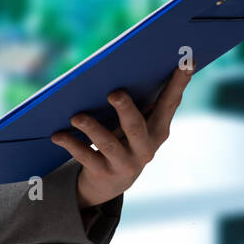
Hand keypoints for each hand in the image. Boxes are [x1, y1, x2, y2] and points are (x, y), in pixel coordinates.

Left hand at [49, 64, 193, 208]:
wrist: (111, 183)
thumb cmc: (125, 139)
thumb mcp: (137, 125)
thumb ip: (141, 102)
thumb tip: (131, 64)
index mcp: (158, 130)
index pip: (170, 103)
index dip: (178, 83)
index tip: (186, 61)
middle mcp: (145, 148)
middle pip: (136, 126)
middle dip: (126, 109)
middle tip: (114, 93)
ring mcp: (125, 163)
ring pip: (108, 143)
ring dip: (92, 128)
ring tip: (76, 117)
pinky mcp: (104, 173)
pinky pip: (86, 157)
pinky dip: (71, 144)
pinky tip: (58, 135)